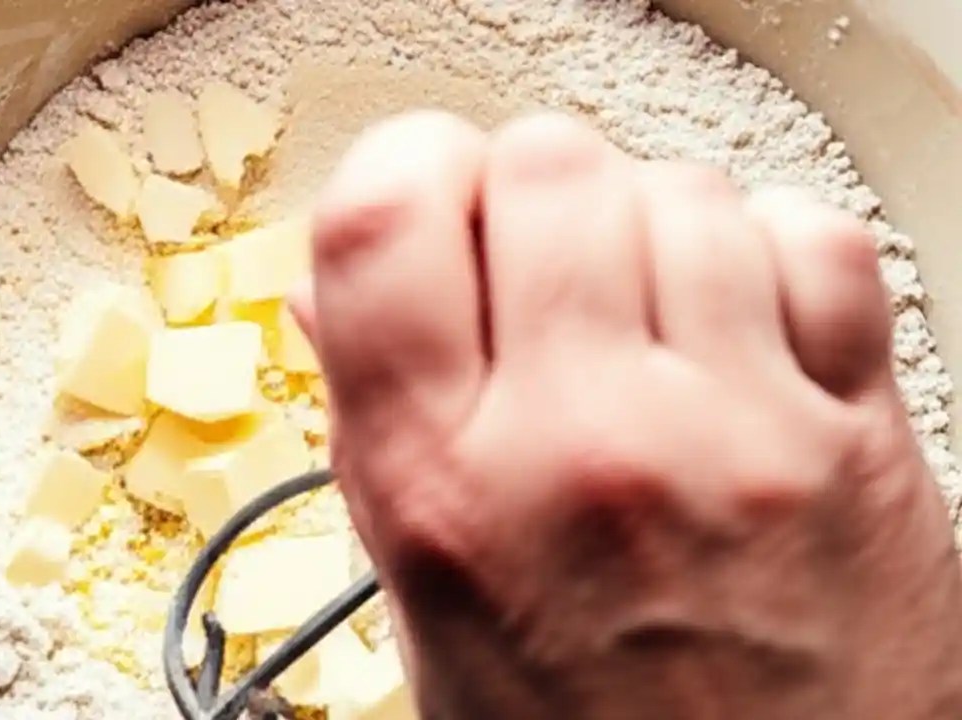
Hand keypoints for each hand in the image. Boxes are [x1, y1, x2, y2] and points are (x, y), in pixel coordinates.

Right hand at [295, 112, 961, 717]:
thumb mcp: (423, 602)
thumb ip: (373, 424)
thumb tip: (333, 294)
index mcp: (442, 490)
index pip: (385, 222)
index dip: (402, 171)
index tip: (427, 197)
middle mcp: (584, 444)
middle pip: (546, 164)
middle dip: (528, 193)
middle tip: (534, 260)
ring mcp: (734, 434)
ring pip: (681, 190)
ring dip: (647, 225)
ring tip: (640, 311)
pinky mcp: (858, 440)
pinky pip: (815, 240)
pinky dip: (770, 251)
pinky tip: (735, 319)